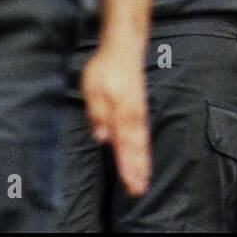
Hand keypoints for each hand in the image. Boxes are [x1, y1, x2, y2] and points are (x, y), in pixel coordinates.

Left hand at [81, 41, 149, 196]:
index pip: (123, 143)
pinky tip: (142, 158)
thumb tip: (101, 136)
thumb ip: (98, 113)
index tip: (130, 182)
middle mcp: (132, 115)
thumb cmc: (106, 67)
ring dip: (142, 162)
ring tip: (143, 180)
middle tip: (139, 189)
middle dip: (137, 169)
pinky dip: (142, 149)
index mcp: (121, 111)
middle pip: (135, 147)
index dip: (126, 164)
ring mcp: (137, 112)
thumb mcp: (93, 88)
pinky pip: (142, 134)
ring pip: (141, 142)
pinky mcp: (139, 109)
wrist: (124, 47)